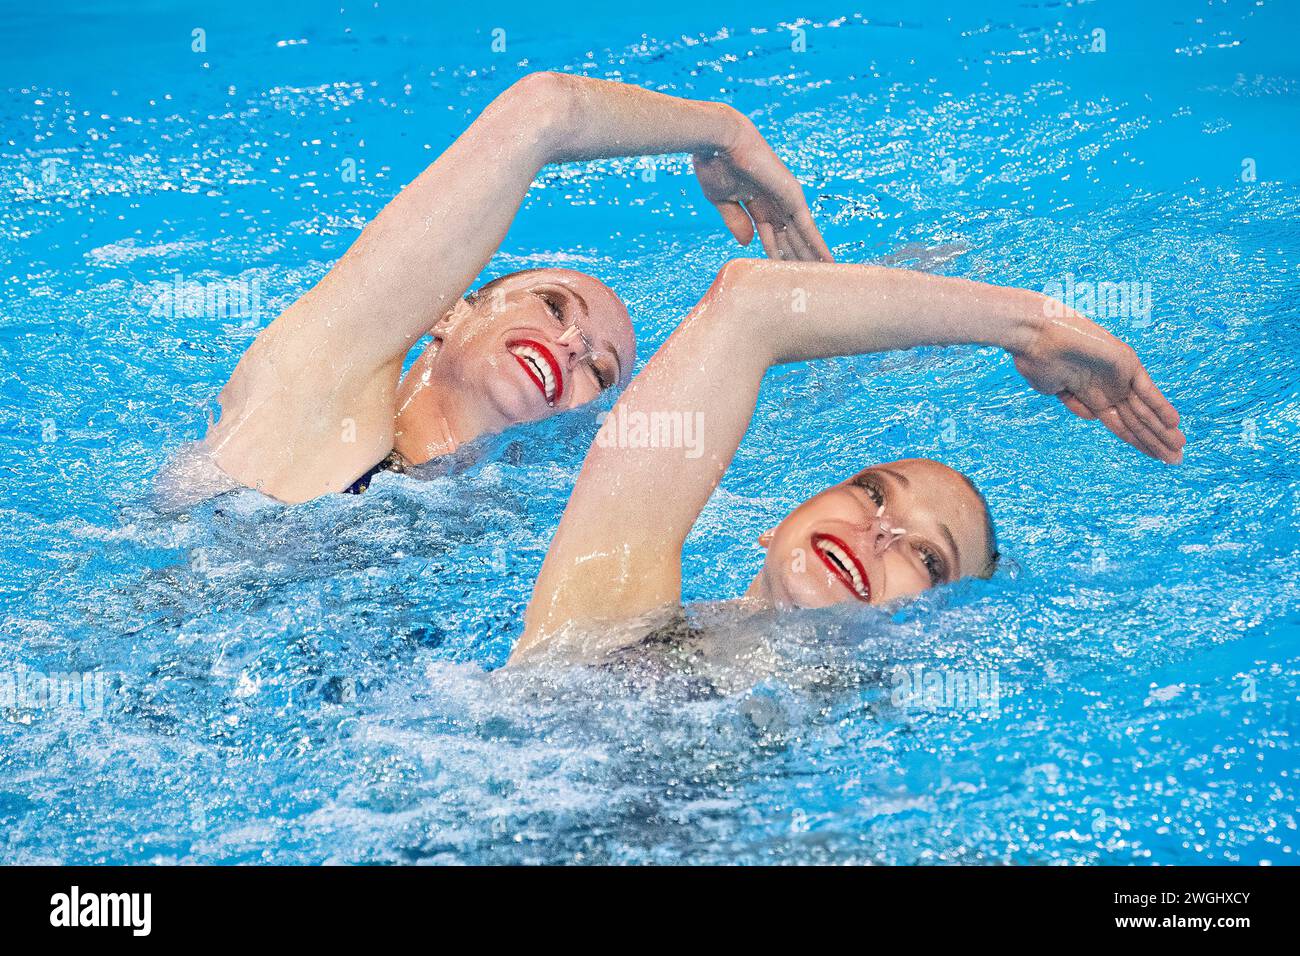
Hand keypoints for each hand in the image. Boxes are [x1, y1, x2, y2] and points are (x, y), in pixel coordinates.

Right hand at [693, 113, 832, 262]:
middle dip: (797, 260)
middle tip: (808, 284)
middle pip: (788, 238)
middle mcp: (773, 201)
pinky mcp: (792, 196)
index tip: (781, 275)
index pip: (769, 235)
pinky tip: (826, 260)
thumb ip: (736, 221)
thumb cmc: (713, 165)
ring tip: (824, 277)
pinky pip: (807, 227)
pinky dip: (817, 244)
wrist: (719, 142)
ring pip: (801, 236)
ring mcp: (785, 198)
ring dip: (811, 257)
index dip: (776, 255)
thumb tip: (748, 243)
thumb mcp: (722, 200)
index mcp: (755, 202)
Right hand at [1011, 307, 1185, 462]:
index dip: (1138, 442)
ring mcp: (1118, 375)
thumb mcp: (1052, 390)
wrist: (1034, 334)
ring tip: (1179, 449)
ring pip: (1145, 409)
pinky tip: (1173, 423)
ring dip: (1162, 430)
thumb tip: (1093, 417)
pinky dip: (1159, 406)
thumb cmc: (1034, 359)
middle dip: (1155, 441)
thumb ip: (1074, 404)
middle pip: (1137, 421)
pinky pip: (1147, 390)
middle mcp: (1108, 387)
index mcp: (1090, 396)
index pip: (1121, 424)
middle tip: (1175, 460)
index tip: (1155, 457)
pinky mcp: (1125, 363)